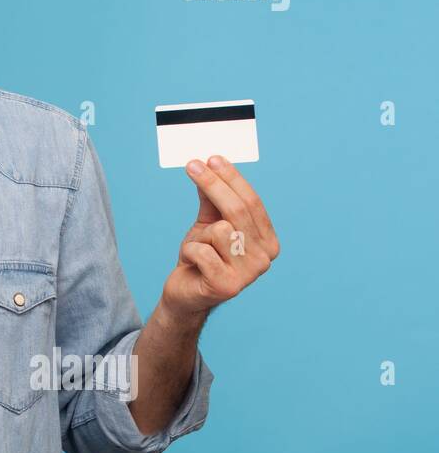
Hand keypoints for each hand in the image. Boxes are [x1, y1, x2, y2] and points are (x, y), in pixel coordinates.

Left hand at [162, 155, 280, 323]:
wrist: (185, 294)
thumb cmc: (201, 257)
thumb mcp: (208, 224)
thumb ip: (212, 199)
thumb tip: (209, 165)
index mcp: (268, 241)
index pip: (252, 202)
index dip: (231, 178)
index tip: (212, 158)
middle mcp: (265, 258)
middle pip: (237, 211)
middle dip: (213, 184)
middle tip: (192, 165)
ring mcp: (248, 274)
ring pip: (219, 230)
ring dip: (199, 235)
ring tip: (197, 249)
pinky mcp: (227, 286)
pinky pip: (202, 251)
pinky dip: (190, 252)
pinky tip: (192, 264)